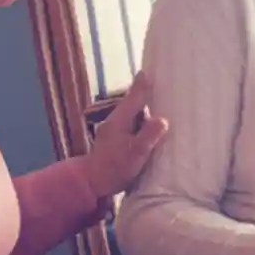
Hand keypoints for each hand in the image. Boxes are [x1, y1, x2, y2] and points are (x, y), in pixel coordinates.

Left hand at [85, 72, 168, 197]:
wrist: (92, 183)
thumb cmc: (114, 168)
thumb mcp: (135, 154)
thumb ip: (148, 136)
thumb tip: (162, 119)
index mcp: (120, 120)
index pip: (134, 97)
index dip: (142, 85)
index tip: (148, 71)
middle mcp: (115, 121)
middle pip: (132, 103)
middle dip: (144, 94)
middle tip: (159, 84)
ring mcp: (113, 131)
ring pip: (131, 114)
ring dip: (143, 107)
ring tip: (159, 103)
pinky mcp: (114, 140)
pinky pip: (130, 124)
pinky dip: (140, 120)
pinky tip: (148, 125)